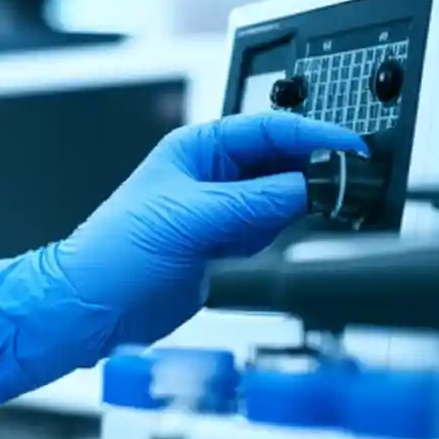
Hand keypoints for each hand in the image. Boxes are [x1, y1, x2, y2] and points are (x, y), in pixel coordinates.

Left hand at [0, 113, 366, 403]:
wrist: (90, 310)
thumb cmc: (112, 254)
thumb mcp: (189, 219)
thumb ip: (251, 203)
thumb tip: (303, 188)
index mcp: (196, 149)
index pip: (266, 129)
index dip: (310, 133)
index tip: (346, 145)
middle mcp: (210, 176)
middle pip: (279, 160)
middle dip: (312, 166)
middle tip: (348, 178)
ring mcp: (219, 212)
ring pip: (280, 196)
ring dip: (304, 200)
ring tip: (333, 203)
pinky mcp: (224, 248)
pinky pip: (270, 229)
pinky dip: (288, 229)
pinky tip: (302, 229)